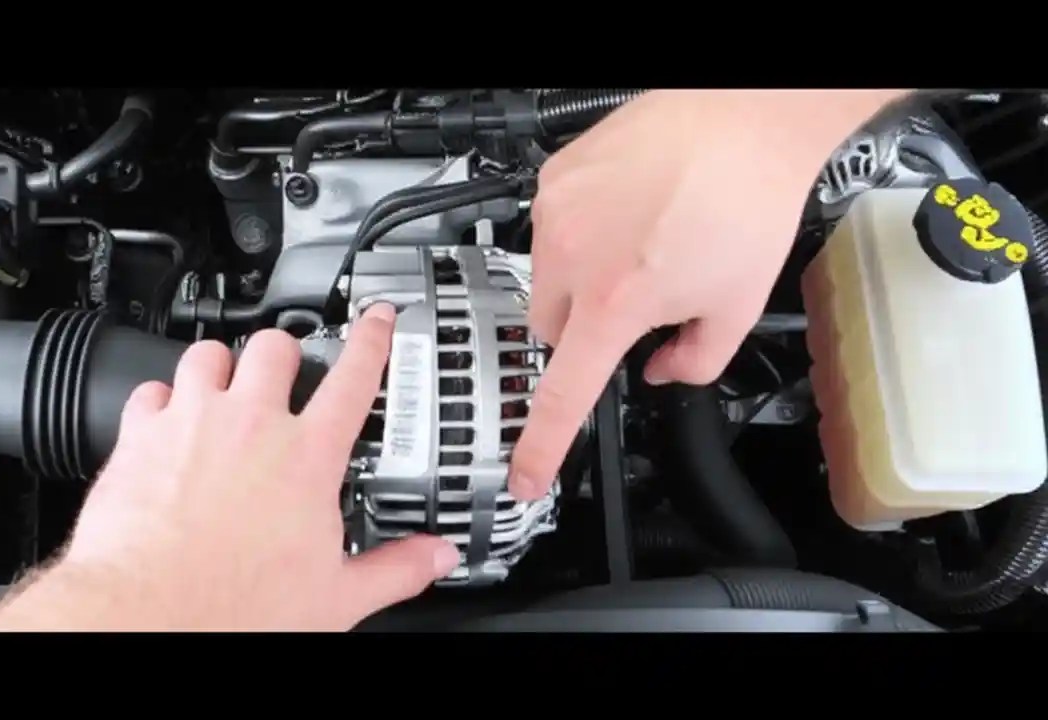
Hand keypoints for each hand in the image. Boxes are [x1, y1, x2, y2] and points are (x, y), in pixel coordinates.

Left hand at [0, 303, 459, 630]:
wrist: (149, 615)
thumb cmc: (234, 607)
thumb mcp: (336, 597)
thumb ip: (394, 569)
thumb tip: (434, 558)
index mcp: (306, 457)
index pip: (353, 378)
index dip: (372, 339)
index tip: (377, 320)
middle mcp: (249, 425)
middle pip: (275, 348)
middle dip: (286, 353)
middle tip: (286, 375)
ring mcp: (191, 423)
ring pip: (208, 355)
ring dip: (222, 367)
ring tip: (226, 389)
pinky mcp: (140, 436)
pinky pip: (150, 391)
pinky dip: (161, 400)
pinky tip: (168, 421)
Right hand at [508, 89, 906, 500]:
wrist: (742, 115)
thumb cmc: (744, 196)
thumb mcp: (737, 305)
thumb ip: (695, 361)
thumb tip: (664, 371)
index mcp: (614, 304)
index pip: (562, 395)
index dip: (541, 446)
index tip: (524, 474)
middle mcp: (571, 259)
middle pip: (549, 332)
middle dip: (583, 333)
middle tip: (631, 306)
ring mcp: (555, 213)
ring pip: (547, 279)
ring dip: (581, 280)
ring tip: (638, 245)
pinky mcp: (554, 177)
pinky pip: (550, 227)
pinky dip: (580, 234)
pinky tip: (628, 212)